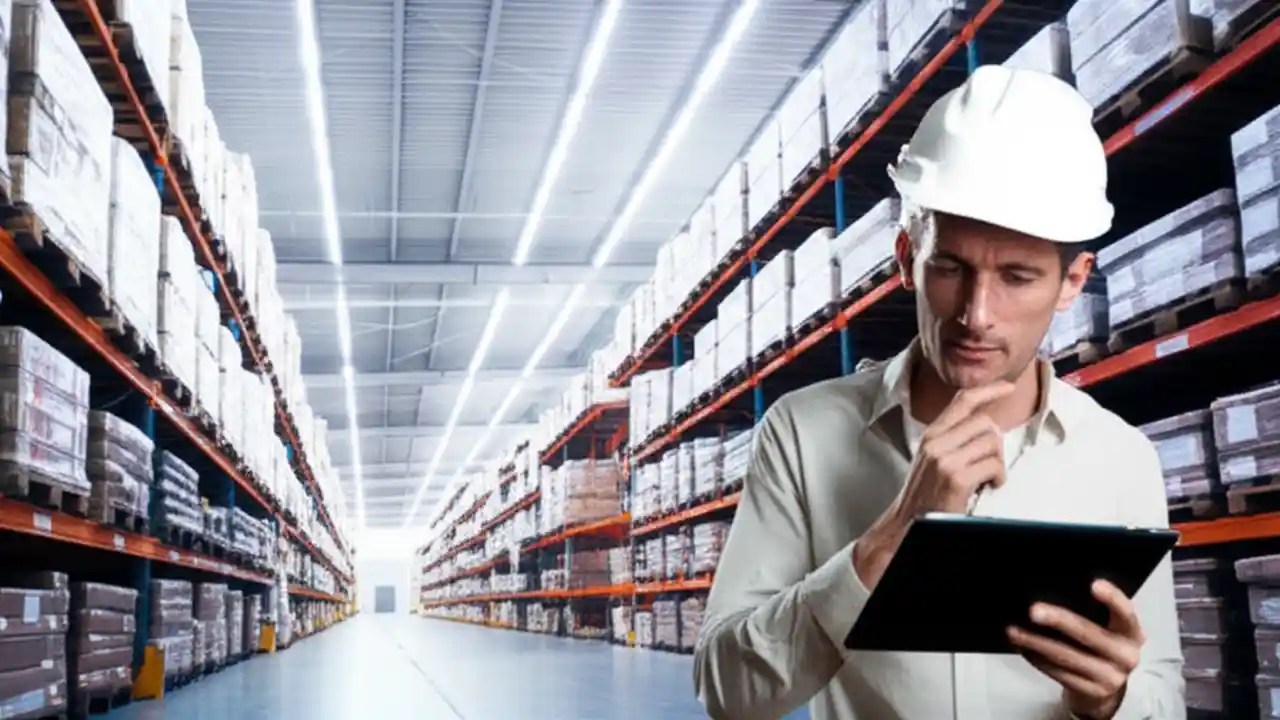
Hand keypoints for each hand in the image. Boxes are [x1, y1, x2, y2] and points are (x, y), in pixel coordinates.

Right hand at [853, 382, 1012, 588]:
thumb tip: (986, 426)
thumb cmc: (926, 494)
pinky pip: (993, 465)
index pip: (963, 401)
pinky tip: (988, 486)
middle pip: (985, 423)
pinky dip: (998, 477)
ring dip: (997, 462)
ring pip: (992, 442)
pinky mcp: (956, 478)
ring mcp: (945, 459)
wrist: (908, 524)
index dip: (988, 390)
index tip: (1007, 387)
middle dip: (996, 444)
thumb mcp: (933, 458)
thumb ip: (953, 438)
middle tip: (989, 464)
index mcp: (932, 434)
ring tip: (986, 477)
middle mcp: (936, 442)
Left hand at [1006, 580, 1145, 719]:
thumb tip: (1048, 589)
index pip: (1126, 613)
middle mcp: (1126, 656)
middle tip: (1033, 610)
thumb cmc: (1101, 647)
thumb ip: (1092, 613)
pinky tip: (1023, 648)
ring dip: (1036, 642)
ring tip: (1013, 631)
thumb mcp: (1107, 630)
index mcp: (1132, 633)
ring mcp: (1111, 677)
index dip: (1113, 598)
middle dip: (1058, 620)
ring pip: (1066, 656)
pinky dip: (1037, 659)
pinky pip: (1058, 672)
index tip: (1094, 584)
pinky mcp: (1092, 692)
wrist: (1106, 690)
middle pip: (1089, 634)